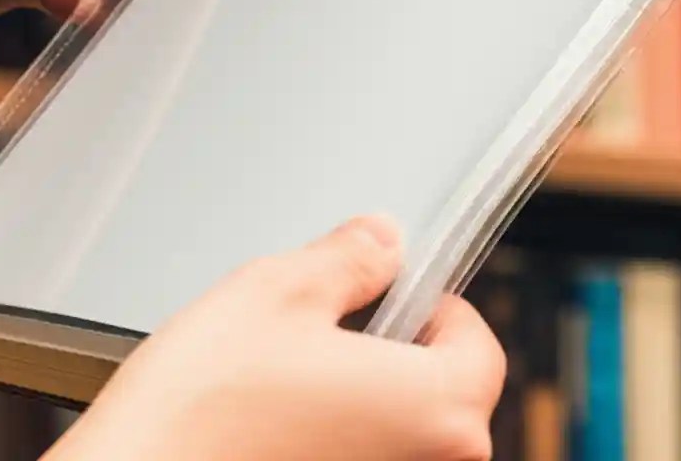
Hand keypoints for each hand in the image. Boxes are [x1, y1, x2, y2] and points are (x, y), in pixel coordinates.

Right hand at [43, 217, 506, 460]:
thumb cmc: (201, 411)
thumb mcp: (279, 292)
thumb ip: (351, 258)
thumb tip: (382, 241)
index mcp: (439, 409)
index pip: (479, 343)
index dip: (435, 304)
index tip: (395, 289)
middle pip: (447, 389)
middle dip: (398, 346)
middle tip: (333, 323)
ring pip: (403, 425)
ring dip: (367, 391)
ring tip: (294, 370)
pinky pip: (367, 451)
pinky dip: (340, 429)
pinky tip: (280, 412)